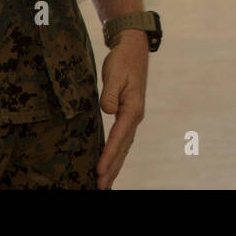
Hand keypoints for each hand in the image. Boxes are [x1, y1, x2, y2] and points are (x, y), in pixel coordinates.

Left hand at [97, 30, 147, 189]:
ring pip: (124, 146)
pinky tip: (111, 162)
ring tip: (106, 182)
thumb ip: (110, 93)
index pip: (119, 137)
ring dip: (115, 165)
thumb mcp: (114, 74)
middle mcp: (135, 116)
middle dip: (113, 168)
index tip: (100, 170)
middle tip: (101, 186)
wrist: (133, 50)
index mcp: (133, 108)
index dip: (109, 154)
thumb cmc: (123, 61)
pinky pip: (122, 139)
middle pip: (123, 147)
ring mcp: (133, 116)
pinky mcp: (128, 114)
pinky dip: (117, 153)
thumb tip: (108, 110)